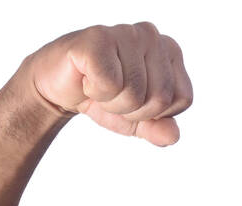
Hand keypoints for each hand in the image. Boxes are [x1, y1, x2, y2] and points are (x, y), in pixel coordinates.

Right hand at [25, 22, 192, 145]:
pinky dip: (96, 92)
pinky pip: (110, 84)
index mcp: (170, 51)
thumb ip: (159, 129)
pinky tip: (86, 78)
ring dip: (112, 103)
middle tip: (113, 94)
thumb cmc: (104, 98)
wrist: (59, 88)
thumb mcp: (137, 121)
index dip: (156, 113)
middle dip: (133, 110)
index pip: (183, 98)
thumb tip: (172, 136)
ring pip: (135, 93)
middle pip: (160, 98)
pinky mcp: (98, 38)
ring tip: (99, 86)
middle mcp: (151, 35)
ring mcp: (125, 32)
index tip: (134, 100)